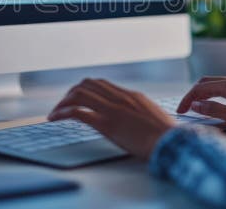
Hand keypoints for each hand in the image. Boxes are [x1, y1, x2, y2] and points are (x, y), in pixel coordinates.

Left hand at [48, 79, 175, 158]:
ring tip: (55, 112)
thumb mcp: (153, 117)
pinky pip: (78, 112)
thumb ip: (140, 113)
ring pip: (79, 94)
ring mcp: (113, 109)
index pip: (101, 84)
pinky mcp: (107, 124)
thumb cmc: (165, 136)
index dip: (84, 89)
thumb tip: (133, 118)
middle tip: (62, 105)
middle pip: (87, 84)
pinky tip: (56, 119)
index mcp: (131, 96)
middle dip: (71, 93)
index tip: (76, 98)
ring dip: (63, 102)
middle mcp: (120, 98)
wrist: (170, 142)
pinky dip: (63, 113)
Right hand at [177, 76, 225, 132]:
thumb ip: (214, 110)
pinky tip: (214, 102)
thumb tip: (195, 105)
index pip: (201, 89)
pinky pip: (224, 85)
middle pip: (206, 82)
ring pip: (215, 83)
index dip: (188, 99)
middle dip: (193, 94)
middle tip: (185, 108)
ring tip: (196, 106)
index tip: (180, 111)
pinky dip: (213, 92)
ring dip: (203, 93)